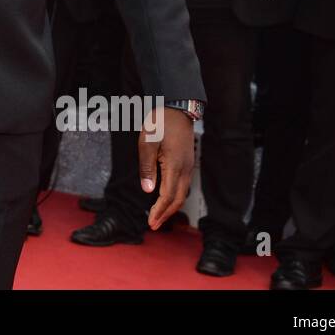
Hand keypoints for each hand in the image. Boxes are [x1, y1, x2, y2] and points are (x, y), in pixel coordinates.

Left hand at [140, 108, 194, 229]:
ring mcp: (188, 166)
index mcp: (174, 166)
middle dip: (166, 214)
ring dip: (171, 206)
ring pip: (182, 193)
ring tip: (158, 216)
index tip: (151, 222)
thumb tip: (148, 190)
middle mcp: (185, 169)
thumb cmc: (160, 123)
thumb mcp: (147, 143)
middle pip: (178, 199)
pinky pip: (182, 185)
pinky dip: (174, 196)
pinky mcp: (187, 162)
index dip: (159, 211)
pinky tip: (165, 198)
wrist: (177, 108)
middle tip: (154, 225)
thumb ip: (147, 168)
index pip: (168, 196)